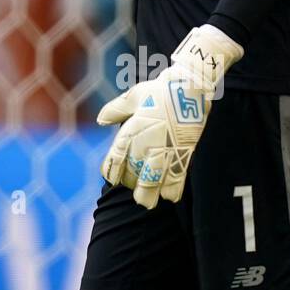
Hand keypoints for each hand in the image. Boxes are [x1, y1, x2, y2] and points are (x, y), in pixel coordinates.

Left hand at [97, 24, 242, 208]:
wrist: (188, 87)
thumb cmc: (159, 90)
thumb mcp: (133, 96)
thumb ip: (115, 110)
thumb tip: (101, 120)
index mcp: (130, 131)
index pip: (115, 159)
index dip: (112, 172)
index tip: (112, 178)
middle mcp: (145, 144)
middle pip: (132, 175)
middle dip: (131, 185)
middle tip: (134, 188)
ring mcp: (164, 151)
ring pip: (151, 181)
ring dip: (147, 194)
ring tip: (145, 202)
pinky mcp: (183, 154)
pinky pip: (176, 178)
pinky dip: (172, 190)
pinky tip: (169, 197)